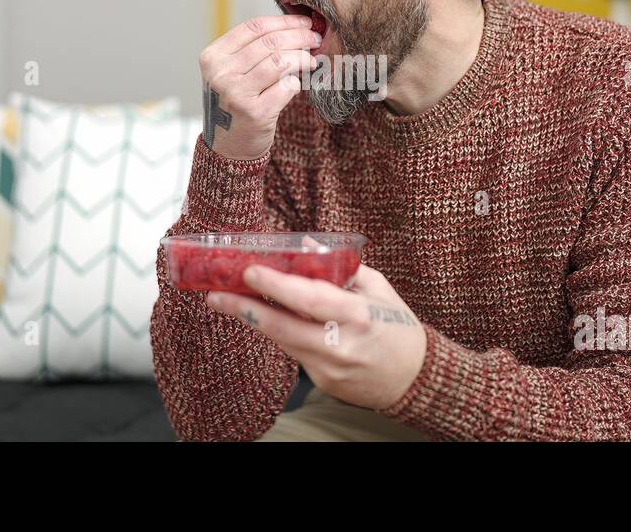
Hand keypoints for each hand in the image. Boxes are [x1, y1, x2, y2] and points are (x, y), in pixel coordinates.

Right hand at [199, 14, 320, 160]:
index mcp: (213, 57)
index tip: (304, 23)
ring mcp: (236, 93)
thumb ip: (252, 50)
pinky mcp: (256, 112)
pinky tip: (296, 84)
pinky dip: (297, 83)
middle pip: (270, 43)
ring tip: (311, 61)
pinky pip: (288, 86)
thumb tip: (295, 27)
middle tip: (315, 39)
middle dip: (299, 37)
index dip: (284, 22)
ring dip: (302, 58)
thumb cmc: (234, 104)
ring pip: (281, 62)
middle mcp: (221, 74)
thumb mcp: (230, 73)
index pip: (254, 28)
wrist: (229, 147)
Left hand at [205, 263, 426, 410]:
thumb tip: (305, 248)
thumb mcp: (378, 288)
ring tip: (228, 301)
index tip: (250, 271)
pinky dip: (280, 334)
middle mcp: (340, 344)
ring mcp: (329, 367)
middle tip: (216, 293)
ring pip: (282, 341)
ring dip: (255, 319)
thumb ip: (342, 267)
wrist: (414, 378)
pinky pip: (294, 352)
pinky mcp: (322, 382)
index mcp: (359, 314)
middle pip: (282, 327)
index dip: (276, 286)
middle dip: (244, 309)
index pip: (309, 299)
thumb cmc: (398, 327)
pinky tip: (267, 319)